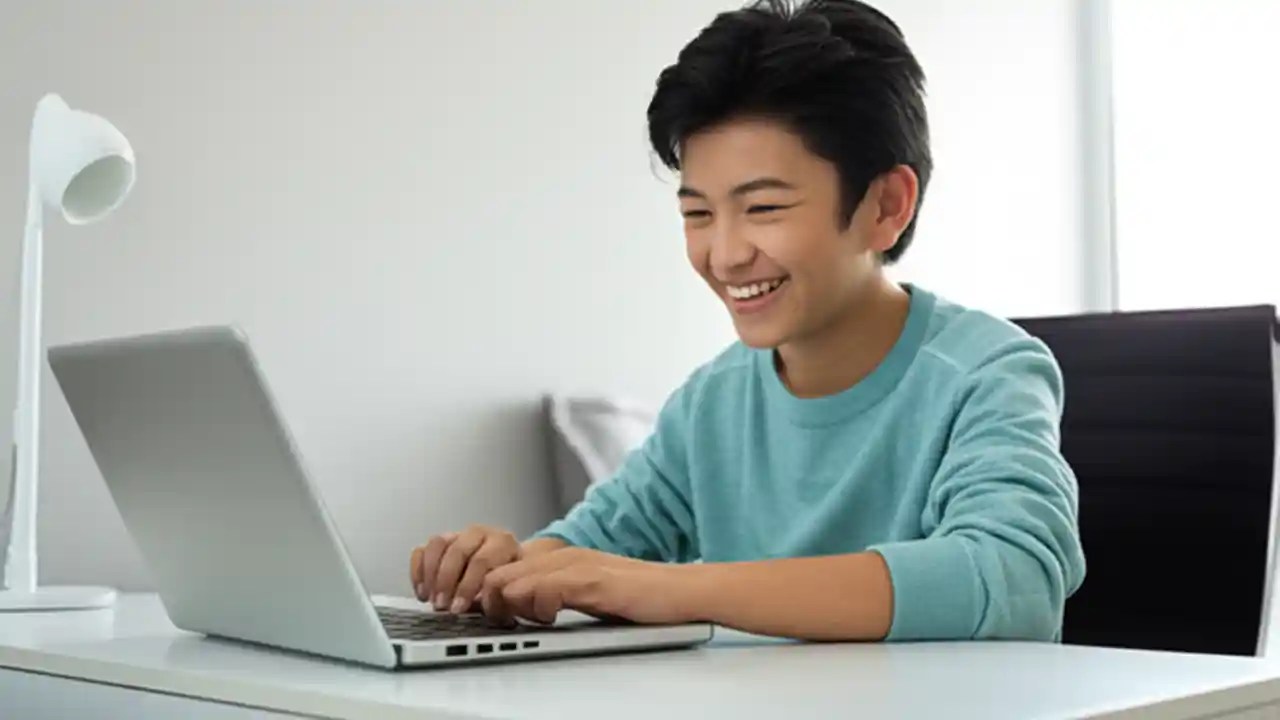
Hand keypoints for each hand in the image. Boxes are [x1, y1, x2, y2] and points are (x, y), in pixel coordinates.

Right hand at [409, 525, 520, 613]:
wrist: (505, 573)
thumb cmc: (507, 584)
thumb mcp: (510, 592)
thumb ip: (499, 597)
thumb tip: (486, 605)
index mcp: (502, 543)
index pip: (482, 560)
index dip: (467, 586)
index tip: (458, 608)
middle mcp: (479, 534)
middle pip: (458, 550)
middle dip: (447, 581)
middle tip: (442, 605)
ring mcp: (457, 535)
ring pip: (437, 545)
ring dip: (430, 575)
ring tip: (431, 599)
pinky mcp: (438, 543)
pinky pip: (421, 551)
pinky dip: (418, 572)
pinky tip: (422, 592)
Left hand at [480, 547, 696, 624]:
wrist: (679, 591)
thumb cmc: (638, 597)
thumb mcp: (584, 595)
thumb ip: (553, 595)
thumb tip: (519, 610)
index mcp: (558, 558)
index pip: (503, 568)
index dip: (490, 595)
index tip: (496, 617)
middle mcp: (561, 556)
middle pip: (498, 573)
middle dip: (491, 603)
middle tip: (507, 623)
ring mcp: (575, 565)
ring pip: (513, 580)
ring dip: (511, 607)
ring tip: (530, 621)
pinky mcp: (590, 580)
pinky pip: (544, 589)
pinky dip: (536, 607)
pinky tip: (552, 618)